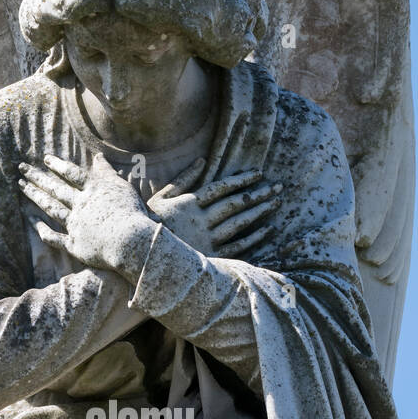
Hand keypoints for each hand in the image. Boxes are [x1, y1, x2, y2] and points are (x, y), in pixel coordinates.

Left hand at [18, 153, 156, 279]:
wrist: (131, 242)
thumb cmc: (132, 213)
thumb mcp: (122, 187)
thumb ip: (107, 172)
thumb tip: (98, 157)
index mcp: (93, 190)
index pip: (71, 174)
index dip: (58, 165)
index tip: (45, 159)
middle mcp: (80, 205)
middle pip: (55, 188)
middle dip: (38, 177)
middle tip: (22, 167)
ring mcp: (75, 225)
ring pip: (51, 208)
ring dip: (35, 196)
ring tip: (22, 186)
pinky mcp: (75, 244)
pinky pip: (54, 237)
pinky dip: (42, 230)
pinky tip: (32, 221)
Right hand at [147, 157, 281, 256]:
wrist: (140, 256)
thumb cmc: (148, 224)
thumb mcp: (161, 198)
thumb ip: (182, 180)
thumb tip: (202, 162)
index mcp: (190, 203)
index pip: (222, 187)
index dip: (242, 179)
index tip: (259, 173)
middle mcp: (201, 219)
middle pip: (235, 204)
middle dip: (258, 194)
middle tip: (277, 187)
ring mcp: (207, 239)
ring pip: (239, 223)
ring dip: (259, 212)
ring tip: (275, 203)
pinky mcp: (210, 256)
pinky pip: (237, 246)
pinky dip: (253, 238)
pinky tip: (267, 230)